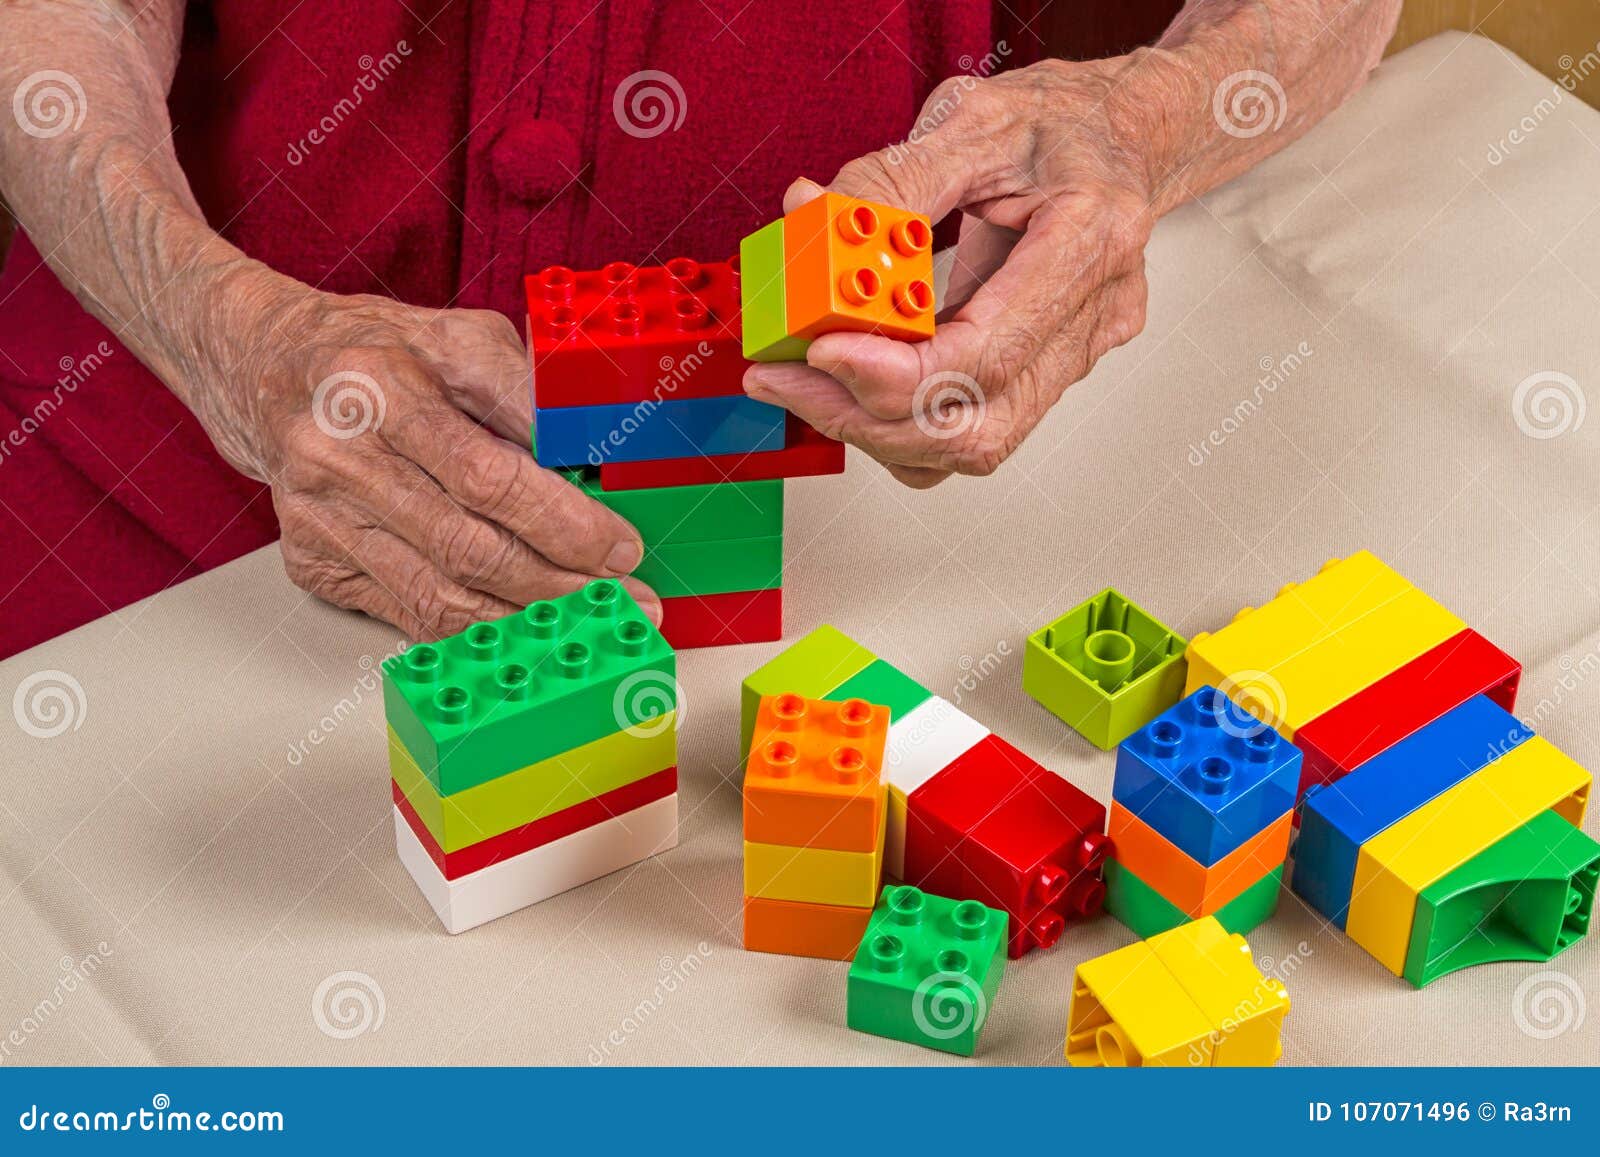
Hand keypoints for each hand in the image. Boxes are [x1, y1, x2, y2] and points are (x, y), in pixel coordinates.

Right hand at [190, 275, 657, 638]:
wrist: (266, 368)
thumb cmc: (382, 351)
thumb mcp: (460, 338)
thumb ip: (527, 393)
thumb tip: (597, 460)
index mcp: (377, 389)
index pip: (486, 476)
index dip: (563, 522)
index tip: (621, 548)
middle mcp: (336, 457)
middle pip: (467, 547)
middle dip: (561, 584)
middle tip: (625, 601)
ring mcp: (317, 517)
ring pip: (439, 595)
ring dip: (527, 620)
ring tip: (589, 624)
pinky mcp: (310, 560)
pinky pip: (409, 613)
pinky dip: (476, 628)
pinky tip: (526, 628)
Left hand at [743, 57, 1161, 486]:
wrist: (1123, 135)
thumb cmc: (1063, 123)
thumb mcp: (974, 118)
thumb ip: (893, 175)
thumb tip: (811, 215)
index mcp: (1091, 240)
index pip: (988, 353)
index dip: (894, 373)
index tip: (818, 352)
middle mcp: (1093, 317)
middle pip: (977, 426)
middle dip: (866, 416)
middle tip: (785, 379)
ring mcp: (1076, 356)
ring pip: (972, 445)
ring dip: (876, 427)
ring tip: (804, 382)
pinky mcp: (1050, 373)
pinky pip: (971, 428)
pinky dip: (905, 422)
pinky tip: (856, 383)